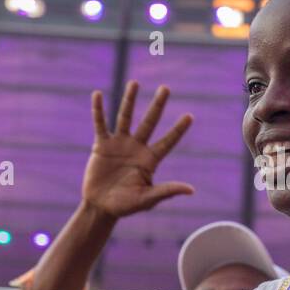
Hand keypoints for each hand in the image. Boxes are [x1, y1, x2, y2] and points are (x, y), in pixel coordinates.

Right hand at [83, 81, 194, 218]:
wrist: (100, 206)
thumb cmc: (125, 206)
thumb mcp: (146, 199)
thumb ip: (166, 191)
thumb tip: (191, 190)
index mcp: (150, 160)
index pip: (167, 141)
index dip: (178, 130)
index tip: (189, 116)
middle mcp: (137, 147)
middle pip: (149, 122)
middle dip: (158, 105)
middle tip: (166, 88)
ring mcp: (119, 144)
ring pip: (125, 117)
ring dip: (130, 100)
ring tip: (135, 83)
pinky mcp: (102, 145)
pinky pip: (100, 124)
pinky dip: (98, 110)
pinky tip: (98, 95)